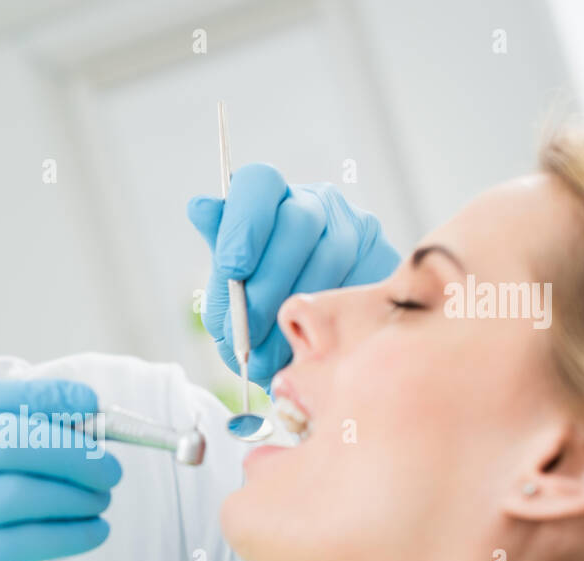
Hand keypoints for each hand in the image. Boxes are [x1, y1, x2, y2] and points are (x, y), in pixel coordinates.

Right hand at [0, 379, 121, 560]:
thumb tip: (57, 433)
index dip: (41, 398)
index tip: (88, 406)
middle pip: (6, 438)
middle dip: (70, 448)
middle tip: (108, 465)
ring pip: (21, 491)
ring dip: (77, 495)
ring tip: (101, 501)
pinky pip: (25, 542)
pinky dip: (70, 534)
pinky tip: (92, 534)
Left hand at [188, 164, 399, 385]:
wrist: (309, 354)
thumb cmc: (259, 318)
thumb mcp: (228, 293)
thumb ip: (220, 257)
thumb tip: (199, 206)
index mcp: (268, 202)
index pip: (258, 183)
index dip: (244, 224)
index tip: (233, 271)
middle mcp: (314, 204)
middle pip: (297, 221)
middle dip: (267, 282)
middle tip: (248, 332)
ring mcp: (354, 227)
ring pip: (330, 255)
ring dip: (297, 309)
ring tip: (271, 353)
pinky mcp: (384, 258)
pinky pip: (362, 281)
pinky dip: (331, 318)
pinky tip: (310, 346)